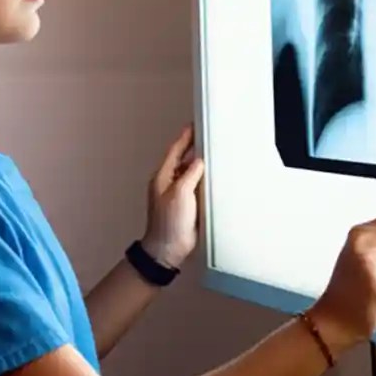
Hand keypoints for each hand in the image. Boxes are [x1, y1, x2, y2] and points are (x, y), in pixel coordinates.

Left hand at [141, 125, 205, 268]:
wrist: (168, 249)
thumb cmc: (168, 224)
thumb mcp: (181, 193)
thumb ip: (190, 174)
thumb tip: (198, 162)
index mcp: (163, 177)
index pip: (175, 151)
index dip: (184, 138)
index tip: (193, 126)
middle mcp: (169, 183)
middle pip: (182, 160)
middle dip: (193, 148)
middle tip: (205, 136)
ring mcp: (177, 195)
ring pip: (189, 173)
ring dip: (198, 164)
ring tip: (211, 153)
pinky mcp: (186, 205)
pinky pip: (195, 187)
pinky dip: (203, 180)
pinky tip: (212, 178)